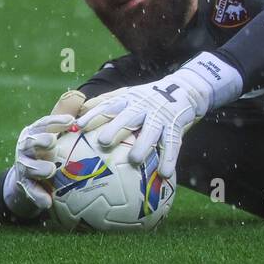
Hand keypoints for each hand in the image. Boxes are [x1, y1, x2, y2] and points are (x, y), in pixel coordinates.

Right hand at [2, 90, 85, 217]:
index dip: (55, 120)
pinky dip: (38, 196)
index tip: (71, 121)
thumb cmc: (50, 150)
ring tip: (50, 170)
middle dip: (39, 140)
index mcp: (35, 132)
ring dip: (38, 168)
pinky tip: (47, 202)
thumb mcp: (58, 133)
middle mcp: (26, 148)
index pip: (43, 123)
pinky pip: (30, 191)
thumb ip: (66, 115)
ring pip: (27, 167)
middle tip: (51, 141)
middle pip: (30, 142)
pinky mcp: (23, 186)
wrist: (29, 181)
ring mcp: (23, 167)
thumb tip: (79, 95)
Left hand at [75, 54, 240, 179]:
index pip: (109, 106)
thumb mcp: (128, 94)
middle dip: (116, 127)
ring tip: (135, 160)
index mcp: (128, 99)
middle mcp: (143, 106)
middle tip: (104, 141)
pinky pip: (172, 144)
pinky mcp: (176, 126)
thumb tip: (80, 110)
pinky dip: (169, 158)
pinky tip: (165, 174)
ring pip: (151, 131)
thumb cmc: (147, 97)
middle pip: (129, 116)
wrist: (184, 90)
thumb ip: (106, 101)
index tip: (79, 126)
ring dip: (143, 145)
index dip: (95, 115)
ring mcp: (160, 116)